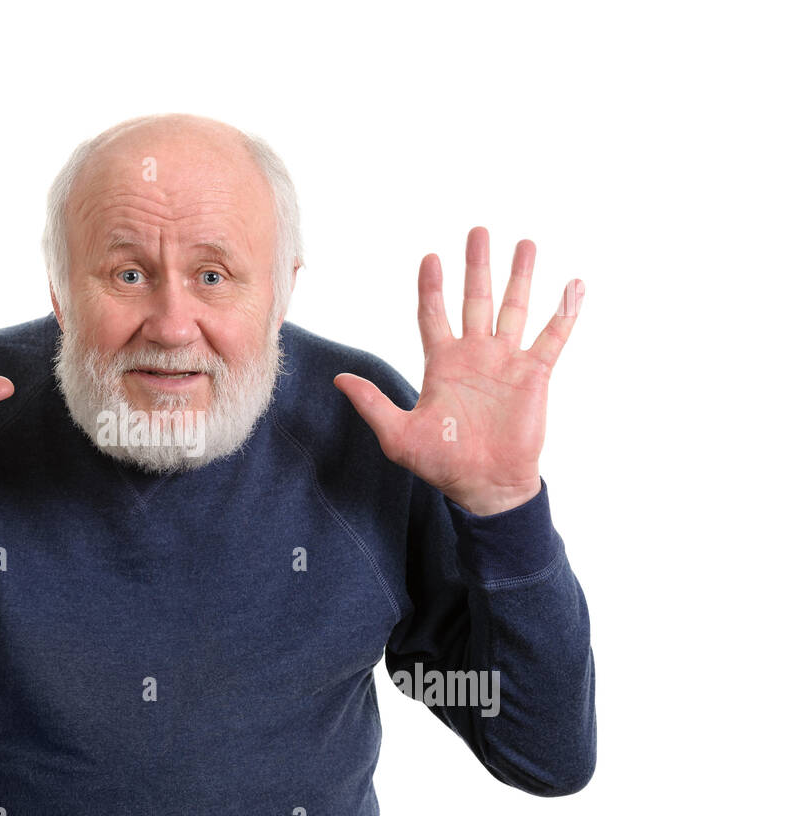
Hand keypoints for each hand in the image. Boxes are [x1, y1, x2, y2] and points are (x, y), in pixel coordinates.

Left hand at [334, 227, 582, 515]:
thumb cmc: (442, 463)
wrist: (484, 487)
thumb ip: (371, 403)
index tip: (430, 258)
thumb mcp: (397, 434)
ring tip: (525, 243)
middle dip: (476, 265)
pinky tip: (575, 285)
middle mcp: (475, 356)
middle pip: (475, 299)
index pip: (434, 315)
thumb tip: (338, 380)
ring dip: (520, 277)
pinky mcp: (533, 376)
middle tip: (478, 230)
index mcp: (442, 364)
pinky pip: (551, 338)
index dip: (432, 288)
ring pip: (514, 309)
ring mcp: (505, 363)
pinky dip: (564, 313)